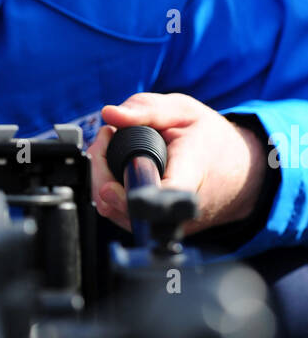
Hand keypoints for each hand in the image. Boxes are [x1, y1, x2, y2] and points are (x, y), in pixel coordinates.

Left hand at [86, 93, 267, 235]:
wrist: (236, 173)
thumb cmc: (211, 142)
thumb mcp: (184, 112)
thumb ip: (147, 109)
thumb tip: (109, 113)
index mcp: (188, 177)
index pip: (162, 198)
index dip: (133, 198)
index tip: (110, 186)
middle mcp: (175, 211)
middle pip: (121, 204)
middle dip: (100, 168)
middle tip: (106, 135)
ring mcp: (161, 224)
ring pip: (112, 209)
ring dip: (101, 176)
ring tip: (111, 145)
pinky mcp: (150, 228)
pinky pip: (116, 212)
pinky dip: (108, 188)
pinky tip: (115, 166)